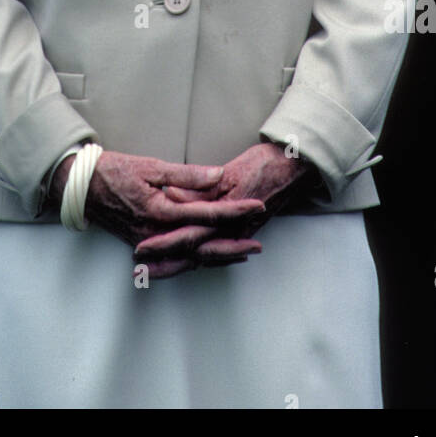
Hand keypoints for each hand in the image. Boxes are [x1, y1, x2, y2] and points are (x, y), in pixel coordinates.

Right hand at [51, 150, 264, 279]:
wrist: (81, 188)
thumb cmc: (115, 171)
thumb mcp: (151, 166)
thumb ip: (187, 174)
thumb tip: (218, 175)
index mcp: (160, 212)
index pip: (206, 213)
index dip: (234, 210)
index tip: (256, 205)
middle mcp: (156, 234)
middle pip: (203, 245)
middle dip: (233, 244)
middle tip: (259, 243)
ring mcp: (149, 244)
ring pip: (191, 257)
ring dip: (219, 256)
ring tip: (244, 253)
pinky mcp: (144, 247)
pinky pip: (176, 259)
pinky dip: (197, 259)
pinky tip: (211, 257)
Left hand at [136, 143, 313, 268]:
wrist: (294, 168)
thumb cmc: (263, 165)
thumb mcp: (229, 173)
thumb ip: (199, 187)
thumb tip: (171, 194)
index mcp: (225, 215)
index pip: (187, 234)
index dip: (163, 243)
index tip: (142, 249)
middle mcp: (232, 231)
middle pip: (193, 252)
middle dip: (167, 262)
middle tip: (141, 269)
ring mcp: (239, 234)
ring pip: (204, 257)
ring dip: (180, 264)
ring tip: (156, 271)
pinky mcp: (244, 232)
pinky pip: (219, 253)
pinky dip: (202, 260)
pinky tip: (191, 262)